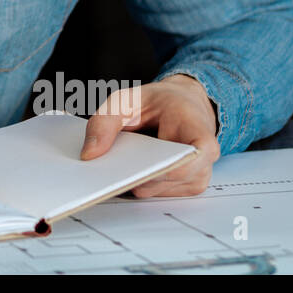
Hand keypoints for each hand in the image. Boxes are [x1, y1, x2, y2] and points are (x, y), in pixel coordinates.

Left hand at [79, 75, 219, 196]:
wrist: (182, 105)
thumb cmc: (160, 102)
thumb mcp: (125, 99)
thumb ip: (104, 122)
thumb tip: (89, 154)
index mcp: (197, 126)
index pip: (193, 156)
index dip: (165, 166)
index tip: (138, 166)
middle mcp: (203, 156)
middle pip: (167, 178)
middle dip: (135, 172)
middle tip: (113, 161)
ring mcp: (197, 174)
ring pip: (157, 190)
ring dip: (136, 177)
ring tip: (126, 157)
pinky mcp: (187, 186)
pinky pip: (156, 193)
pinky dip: (141, 181)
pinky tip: (135, 165)